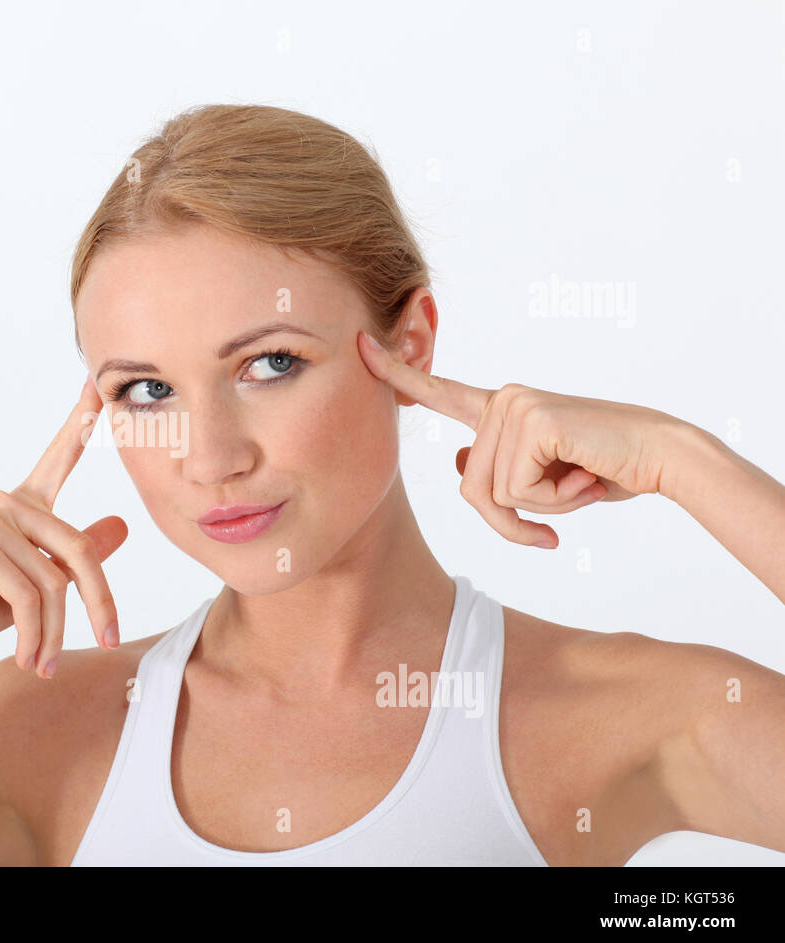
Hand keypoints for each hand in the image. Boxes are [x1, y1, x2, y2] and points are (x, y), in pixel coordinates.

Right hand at [0, 376, 127, 676]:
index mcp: (22, 505)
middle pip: (80, 551)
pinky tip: (26, 658)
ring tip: (42, 663)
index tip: (98, 387)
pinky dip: (34, 635)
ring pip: (54, 583)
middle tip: (107, 641)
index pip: (59, 458)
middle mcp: (7, 502)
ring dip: (54, 633)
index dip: (80, 422)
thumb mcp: (32, 583)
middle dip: (100, 602)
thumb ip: (72, 557)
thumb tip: (122, 526)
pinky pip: (30, 596)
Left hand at [358, 330, 679, 548]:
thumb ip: (495, 472)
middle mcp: (502, 400)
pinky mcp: (532, 422)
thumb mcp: (539, 477)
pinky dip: (555, 503)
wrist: (660, 457)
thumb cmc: (600, 468)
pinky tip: (584, 477)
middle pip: (472, 490)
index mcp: (499, 409)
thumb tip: (462, 461)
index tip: (358, 346)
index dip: (396, 375)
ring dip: (540, 510)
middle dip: (513, 519)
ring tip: (578, 481)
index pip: (438, 392)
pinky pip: (518, 493)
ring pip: (493, 497)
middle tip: (564, 504)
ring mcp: (515, 407)